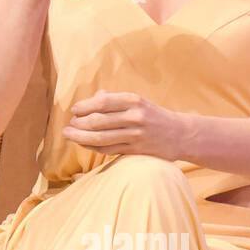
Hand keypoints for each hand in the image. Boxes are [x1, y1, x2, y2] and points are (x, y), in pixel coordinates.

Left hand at [61, 90, 184, 158]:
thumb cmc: (153, 115)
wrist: (181, 134)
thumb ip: (115, 99)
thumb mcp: (138, 101)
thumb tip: (93, 98)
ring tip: (69, 136)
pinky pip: (109, 149)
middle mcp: (135, 116)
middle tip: (68, 126)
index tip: (74, 110)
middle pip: (98, 122)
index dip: (84, 107)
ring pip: (101, 138)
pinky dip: (93, 147)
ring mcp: (136, 135)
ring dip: (81, 138)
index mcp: (133, 100)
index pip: (102, 102)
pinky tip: (85, 144)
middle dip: (78, 125)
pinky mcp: (136, 150)